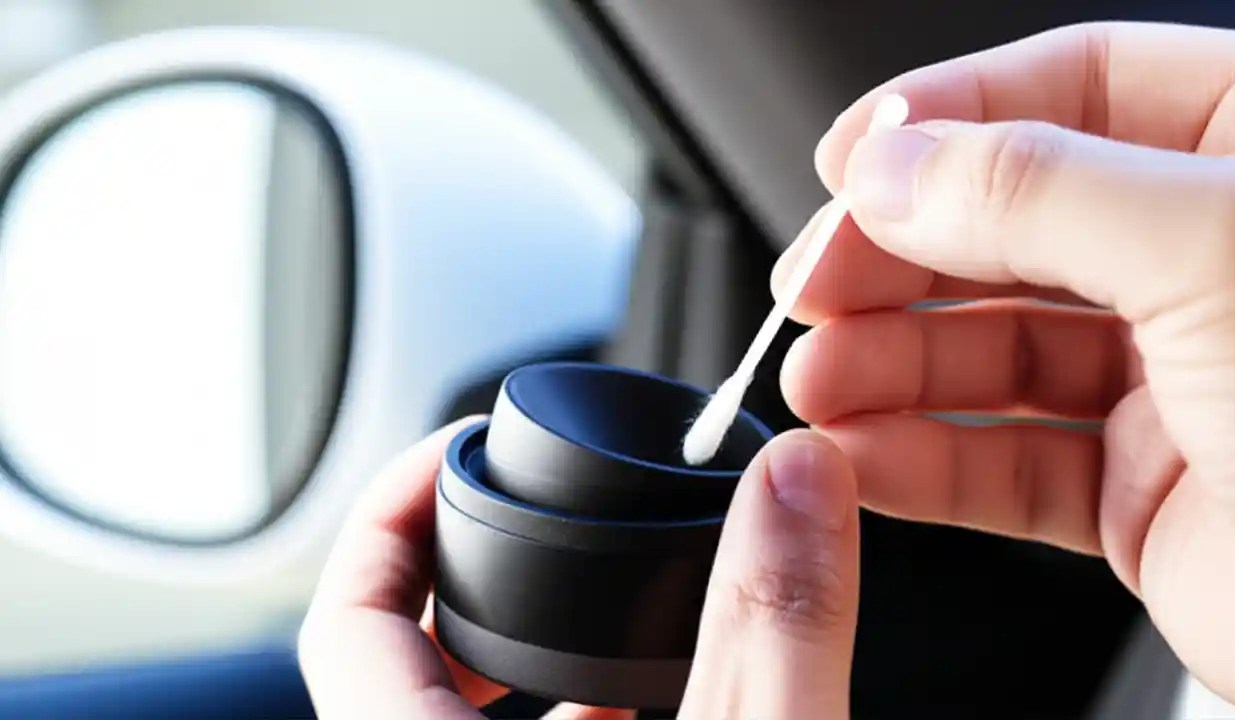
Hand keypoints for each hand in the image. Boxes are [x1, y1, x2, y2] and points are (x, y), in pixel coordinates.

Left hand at [298, 419, 862, 718]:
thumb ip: (774, 632)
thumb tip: (792, 485)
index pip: (346, 622)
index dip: (389, 511)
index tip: (462, 451)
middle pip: (396, 654)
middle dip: (473, 563)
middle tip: (536, 506)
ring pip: (457, 714)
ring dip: (528, 645)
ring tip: (602, 590)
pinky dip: (574, 714)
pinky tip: (649, 698)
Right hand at [776, 21, 1234, 715]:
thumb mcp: (1223, 252)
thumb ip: (1042, 188)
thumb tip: (896, 162)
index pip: (1068, 87)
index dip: (943, 117)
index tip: (847, 160)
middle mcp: (1203, 259)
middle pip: (1000, 222)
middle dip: (891, 256)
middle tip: (811, 285)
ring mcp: (1165, 378)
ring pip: (985, 348)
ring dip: (885, 362)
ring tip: (817, 383)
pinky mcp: (1134, 487)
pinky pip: (1000, 461)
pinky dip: (918, 459)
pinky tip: (861, 453)